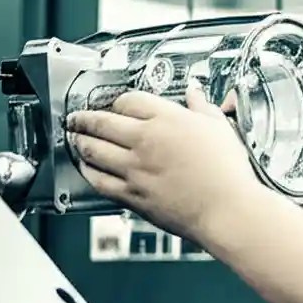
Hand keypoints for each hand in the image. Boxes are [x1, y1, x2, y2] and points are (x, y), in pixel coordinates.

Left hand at [65, 85, 264, 239]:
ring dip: (80, 142)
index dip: (118, 101)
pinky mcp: (132, 194)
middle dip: (84, 118)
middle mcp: (144, 140)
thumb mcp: (219, 127)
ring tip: (74, 138)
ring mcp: (134, 168)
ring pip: (94, 150)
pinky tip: (85, 168)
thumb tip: (195, 94)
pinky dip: (88, 172)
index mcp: (166, 119)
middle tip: (77, 117)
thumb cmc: (227, 172)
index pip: (129, 101)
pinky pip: (99, 180)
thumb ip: (203, 107)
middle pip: (102, 122)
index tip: (115, 105)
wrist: (226, 209)